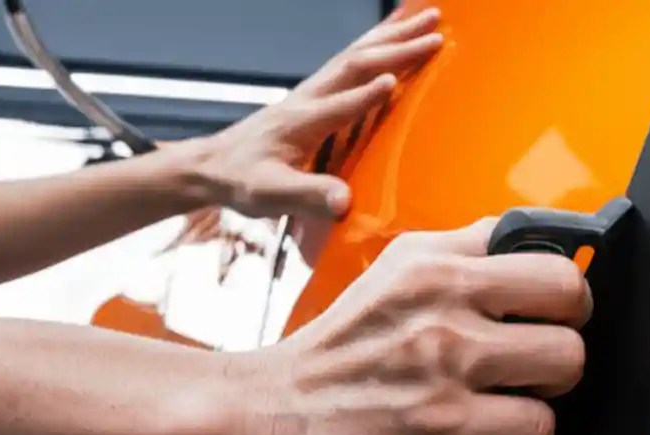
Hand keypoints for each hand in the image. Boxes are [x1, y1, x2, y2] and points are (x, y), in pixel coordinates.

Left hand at [192, 7, 442, 219]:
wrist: (213, 165)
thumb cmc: (242, 181)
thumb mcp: (269, 195)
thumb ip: (307, 196)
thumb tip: (345, 202)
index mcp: (301, 122)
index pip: (338, 105)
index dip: (365, 96)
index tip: (396, 82)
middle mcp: (309, 98)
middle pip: (356, 64)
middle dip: (397, 48)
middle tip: (436, 32)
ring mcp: (313, 91)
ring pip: (357, 54)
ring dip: (394, 36)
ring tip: (427, 18)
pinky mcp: (316, 93)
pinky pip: (352, 60)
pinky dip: (378, 42)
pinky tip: (393, 36)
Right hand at [238, 219, 591, 434]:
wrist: (265, 413)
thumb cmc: (335, 354)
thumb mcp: (391, 276)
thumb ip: (458, 257)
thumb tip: (523, 250)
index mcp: (434, 259)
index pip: (542, 242)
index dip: (562, 284)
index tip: (555, 307)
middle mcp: (443, 299)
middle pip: (571, 294)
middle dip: (568, 331)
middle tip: (542, 356)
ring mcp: (445, 361)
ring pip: (566, 360)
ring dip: (552, 390)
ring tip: (519, 399)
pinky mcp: (444, 424)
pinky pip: (536, 427)